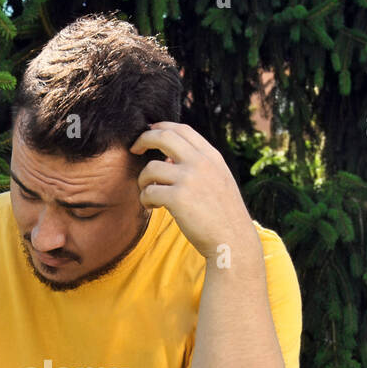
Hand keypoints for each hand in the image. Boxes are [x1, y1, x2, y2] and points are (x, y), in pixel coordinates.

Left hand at [130, 121, 259, 261]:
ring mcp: (189, 179)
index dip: (161, 127)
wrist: (233, 240)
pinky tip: (152, 207)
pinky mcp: (177, 199)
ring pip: (150, 168)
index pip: (182, 129)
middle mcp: (200, 163)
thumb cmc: (223, 215)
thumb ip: (197, 166)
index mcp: (211, 156)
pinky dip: (145, 199)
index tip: (149, 132)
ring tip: (148, 193)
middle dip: (143, 139)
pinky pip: (148, 192)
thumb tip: (166, 158)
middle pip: (163, 137)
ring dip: (143, 180)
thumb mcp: (218, 181)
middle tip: (134, 149)